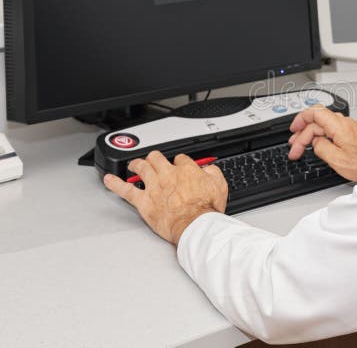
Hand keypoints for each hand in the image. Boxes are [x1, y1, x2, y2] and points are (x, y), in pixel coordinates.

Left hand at [103, 151, 228, 245]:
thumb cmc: (206, 210)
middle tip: (154, 160)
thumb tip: (208, 169)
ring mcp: (154, 187)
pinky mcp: (144, 202)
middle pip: (157, 158)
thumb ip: (213, 173)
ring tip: (134, 165)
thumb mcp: (220, 186)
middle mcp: (168, 174)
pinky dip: (115, 184)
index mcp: (187, 170)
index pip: (180, 159)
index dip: (179, 162)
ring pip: (141, 167)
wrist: (195, 226)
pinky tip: (109, 179)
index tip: (179, 167)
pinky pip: (125, 190)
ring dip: (137, 164)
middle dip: (156, 158)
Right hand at [287, 107, 356, 182]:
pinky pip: (332, 129)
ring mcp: (349, 126)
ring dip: (311, 134)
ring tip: (302, 146)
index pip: (314, 113)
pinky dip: (322, 135)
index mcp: (339, 126)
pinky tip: (317, 144)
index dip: (300, 119)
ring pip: (324, 124)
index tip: (293, 131)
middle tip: (295, 147)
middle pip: (317, 120)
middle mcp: (345, 123)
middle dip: (303, 132)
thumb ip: (320, 147)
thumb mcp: (336, 159)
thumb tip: (315, 141)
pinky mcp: (352, 132)